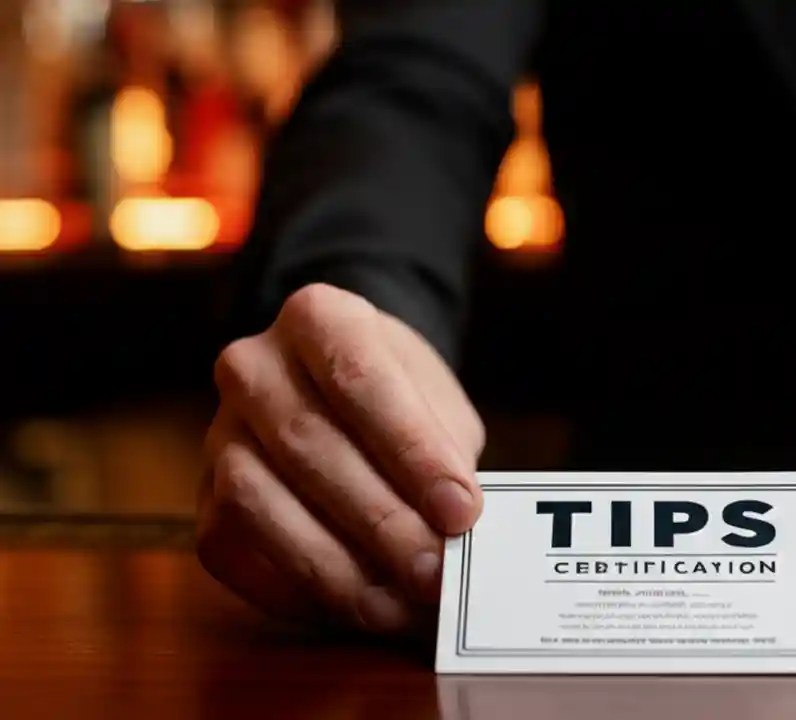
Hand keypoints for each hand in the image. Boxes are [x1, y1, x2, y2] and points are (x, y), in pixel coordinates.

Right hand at [197, 284, 485, 633]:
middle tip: (437, 569)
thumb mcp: (439, 403)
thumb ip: (444, 453)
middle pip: (310, 445)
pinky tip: (355, 605)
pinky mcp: (203, 498)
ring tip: (401, 602)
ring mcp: (219, 431)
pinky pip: (234, 547)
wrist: (343, 392)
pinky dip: (296, 587)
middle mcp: (253, 365)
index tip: (461, 509)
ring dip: (336, 564)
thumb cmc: (401, 399)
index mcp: (319, 317)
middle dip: (382, 520)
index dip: (413, 452)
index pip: (362, 381)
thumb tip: (454, 529)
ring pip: (258, 500)